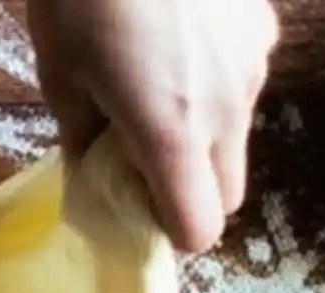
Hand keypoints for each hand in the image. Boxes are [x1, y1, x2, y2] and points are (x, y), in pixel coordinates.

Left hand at [28, 0, 278, 252]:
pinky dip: (216, 85)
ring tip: (152, 90)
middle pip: (230, 193)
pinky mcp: (264, 29)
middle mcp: (227, 109)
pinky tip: (177, 45)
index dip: (170, 231)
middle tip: (140, 160)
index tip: (137, 210)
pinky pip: (245, 82)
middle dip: (191, 192)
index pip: (200, 229)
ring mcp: (253, 66)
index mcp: (172, 134)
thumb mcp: (60, 76)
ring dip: (205, 138)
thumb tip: (91, 171)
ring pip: (238, 136)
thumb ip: (82, 140)